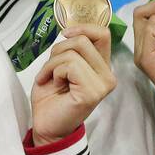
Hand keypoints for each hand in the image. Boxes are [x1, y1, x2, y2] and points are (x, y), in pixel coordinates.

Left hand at [30, 24, 114, 145]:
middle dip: (58, 51)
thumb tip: (70, 30)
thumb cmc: (51, 98)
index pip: (103, 34)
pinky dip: (54, 72)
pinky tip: (53, 85)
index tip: (65, 34)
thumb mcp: (60, 66)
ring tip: (50, 79)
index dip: (83, 28)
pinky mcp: (93, 92)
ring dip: (52, 64)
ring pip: (74, 53)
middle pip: (83, 40)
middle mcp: (107, 75)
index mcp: (101, 67)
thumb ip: (71, 50)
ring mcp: (103, 84)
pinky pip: (70, 66)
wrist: (46, 126)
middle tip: (50, 69)